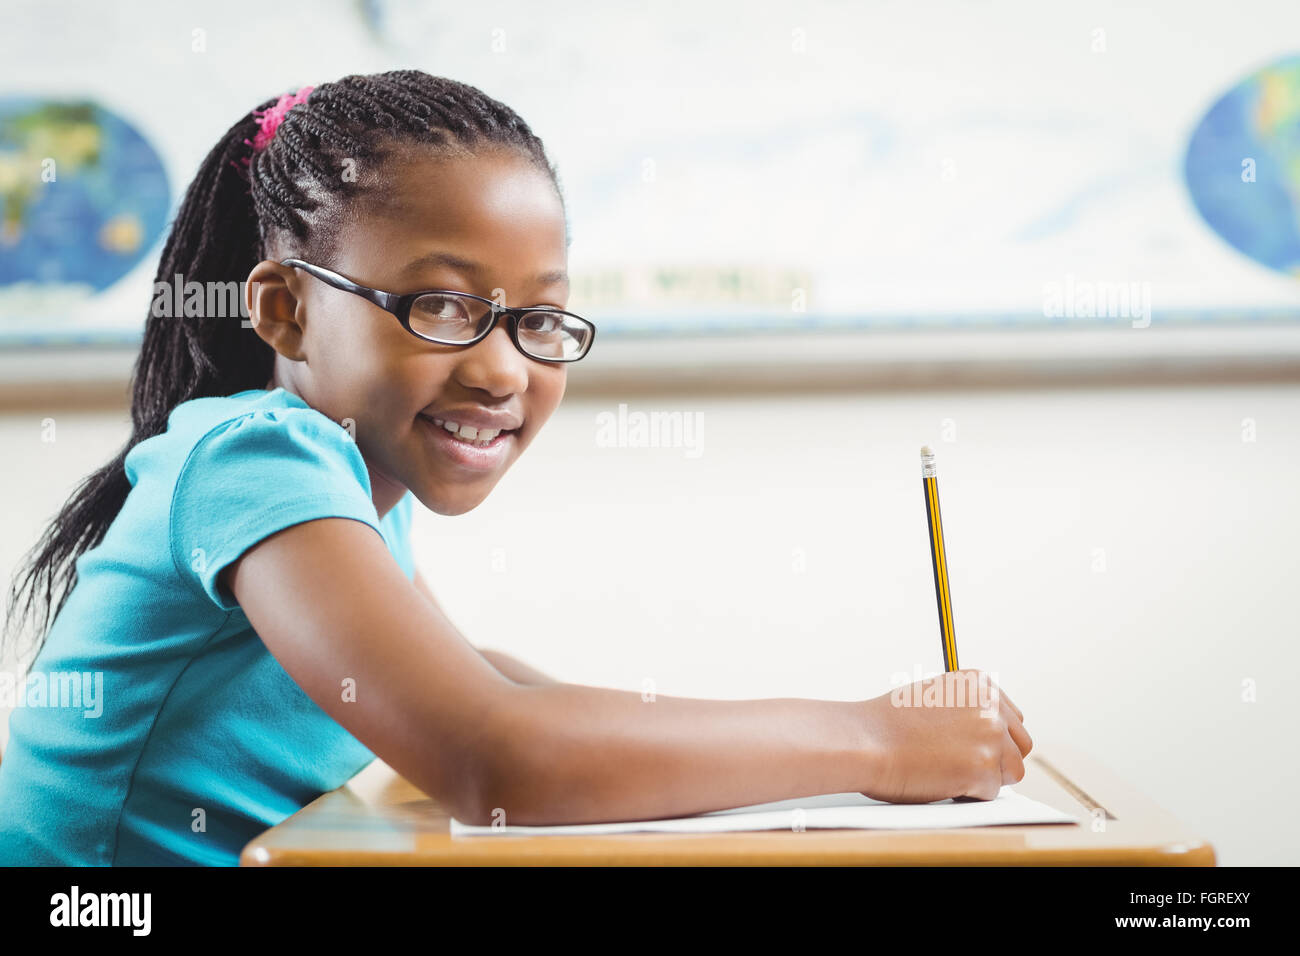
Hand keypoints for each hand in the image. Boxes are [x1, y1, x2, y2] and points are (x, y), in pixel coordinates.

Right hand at [858, 668, 1031, 803]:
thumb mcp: (932, 698)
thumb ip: (964, 709)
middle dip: (998, 759)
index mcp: (978, 683)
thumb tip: (984, 733)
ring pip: (1012, 771)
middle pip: (1021, 744)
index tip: (970, 746)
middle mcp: (990, 705)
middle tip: (962, 765)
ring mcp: (990, 736)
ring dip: (985, 778)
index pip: (1012, 718)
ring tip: (947, 771)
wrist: (864, 741)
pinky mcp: (984, 768)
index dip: (992, 738)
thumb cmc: (885, 725)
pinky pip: (991, 793)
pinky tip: (940, 780)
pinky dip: (969, 794)